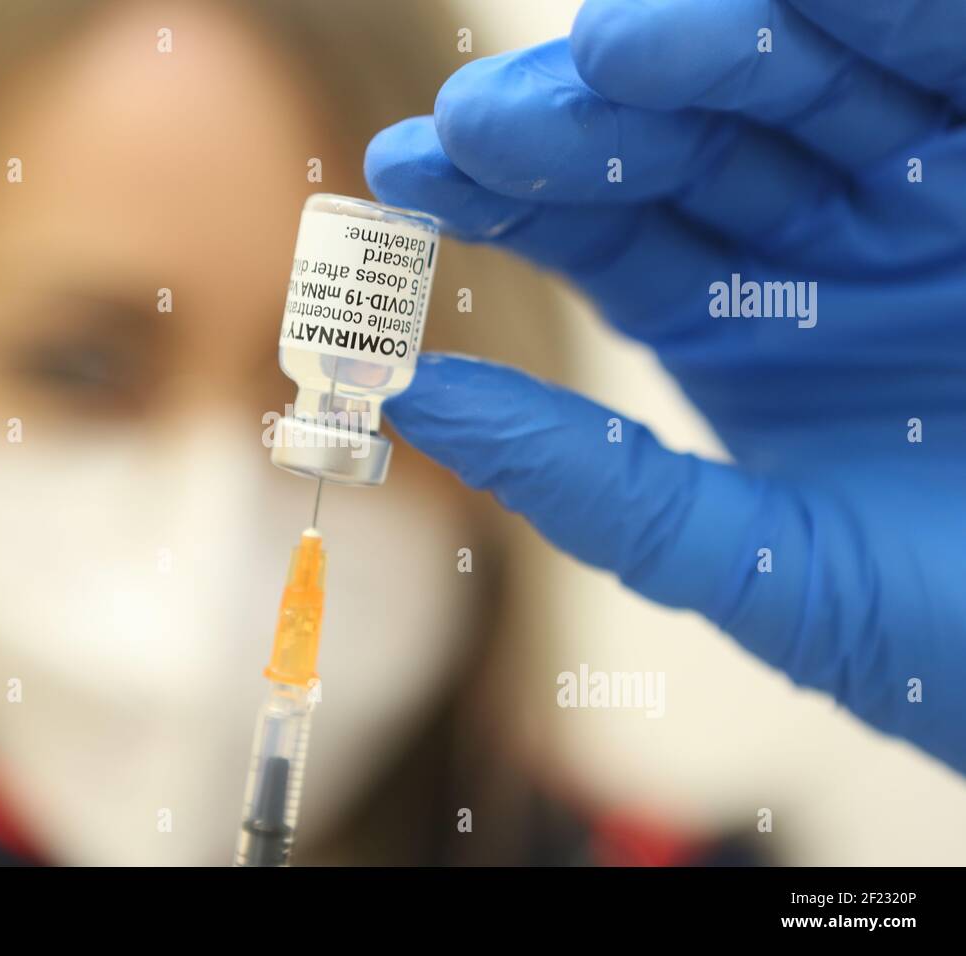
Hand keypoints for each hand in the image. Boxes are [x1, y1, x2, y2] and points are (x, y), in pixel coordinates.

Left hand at [367, 0, 965, 772]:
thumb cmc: (944, 634)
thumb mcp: (752, 564)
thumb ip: (596, 488)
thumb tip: (413, 403)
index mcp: (731, 321)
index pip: (596, 233)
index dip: (506, 196)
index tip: (406, 174)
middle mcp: (809, 241)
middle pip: (674, 144)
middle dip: (577, 122)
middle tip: (478, 119)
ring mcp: (915, 192)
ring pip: (797, 82)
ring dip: (703, 50)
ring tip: (606, 52)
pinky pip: (946, 58)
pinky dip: (876, 20)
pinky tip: (778, 6)